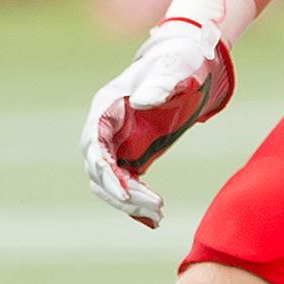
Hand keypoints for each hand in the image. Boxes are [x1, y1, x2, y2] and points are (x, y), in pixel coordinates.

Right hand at [81, 0, 256, 229]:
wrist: (189, 62)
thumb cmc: (180, 61)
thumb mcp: (174, 69)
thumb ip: (160, 84)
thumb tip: (143, 100)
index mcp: (107, 107)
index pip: (94, 146)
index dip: (105, 171)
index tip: (125, 192)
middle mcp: (105, 128)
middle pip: (99, 171)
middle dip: (121, 192)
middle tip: (155, 207)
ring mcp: (117, 142)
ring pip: (111, 182)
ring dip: (129, 201)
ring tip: (158, 214)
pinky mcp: (132, 154)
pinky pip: (126, 184)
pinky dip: (136, 203)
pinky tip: (154, 222)